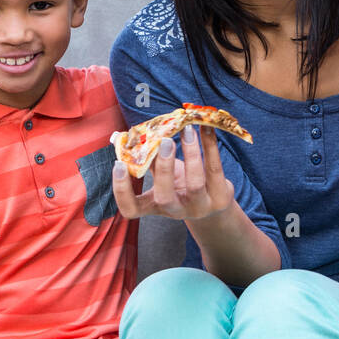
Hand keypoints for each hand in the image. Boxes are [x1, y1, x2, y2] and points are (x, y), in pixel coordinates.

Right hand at [112, 124, 237, 220]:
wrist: (214, 205)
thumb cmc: (181, 186)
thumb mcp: (163, 177)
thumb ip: (147, 158)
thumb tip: (123, 136)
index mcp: (155, 206)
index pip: (131, 209)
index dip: (122, 191)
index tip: (118, 164)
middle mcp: (177, 210)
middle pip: (165, 197)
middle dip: (164, 168)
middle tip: (165, 141)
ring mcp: (200, 206)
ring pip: (195, 183)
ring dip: (191, 153)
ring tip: (188, 130)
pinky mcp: (220, 198)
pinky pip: (215, 169)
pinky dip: (210, 146)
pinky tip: (207, 128)